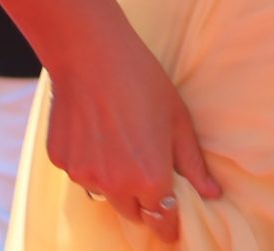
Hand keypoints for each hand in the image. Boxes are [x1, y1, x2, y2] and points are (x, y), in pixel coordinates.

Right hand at [41, 16, 220, 241]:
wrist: (88, 50)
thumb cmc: (140, 79)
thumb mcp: (177, 119)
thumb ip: (193, 163)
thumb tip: (212, 194)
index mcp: (149, 179)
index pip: (162, 222)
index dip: (169, 222)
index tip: (172, 215)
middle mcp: (115, 185)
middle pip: (133, 212)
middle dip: (142, 200)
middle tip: (145, 166)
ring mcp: (83, 174)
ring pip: (105, 192)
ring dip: (114, 180)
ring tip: (117, 139)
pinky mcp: (61, 161)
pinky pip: (80, 172)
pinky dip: (89, 161)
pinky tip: (94, 129)